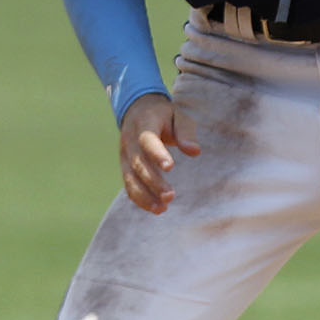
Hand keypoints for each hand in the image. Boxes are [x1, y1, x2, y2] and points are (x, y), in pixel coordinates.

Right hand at [119, 93, 197, 214]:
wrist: (137, 110)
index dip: (157, 154)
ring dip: (144, 195)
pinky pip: (129, 184)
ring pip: (130, 178)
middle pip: (138, 163)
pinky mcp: (125, 166)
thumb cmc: (164, 115)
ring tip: (162, 208)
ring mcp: (125, 155)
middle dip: (153, 181)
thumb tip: (195, 151)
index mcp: (144, 124)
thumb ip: (186, 132)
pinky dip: (140, 198)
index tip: (170, 167)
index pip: (147, 140)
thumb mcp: (177, 115)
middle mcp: (130, 140)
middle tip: (170, 196)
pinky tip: (156, 208)